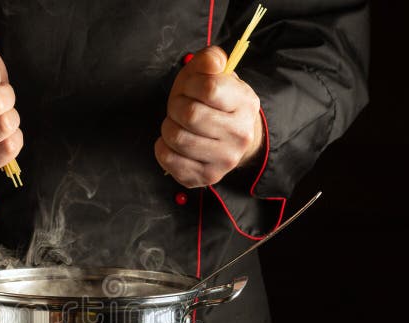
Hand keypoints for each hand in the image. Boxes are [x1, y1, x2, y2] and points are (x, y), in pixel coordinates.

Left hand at [155, 46, 263, 187]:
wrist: (232, 138)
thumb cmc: (216, 102)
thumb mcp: (215, 73)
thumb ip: (211, 59)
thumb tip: (212, 63)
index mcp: (245, 103)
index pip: (209, 88)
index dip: (191, 84)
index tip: (190, 88)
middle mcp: (239, 134)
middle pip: (190, 114)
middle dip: (176, 106)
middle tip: (179, 107)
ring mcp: (224, 160)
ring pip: (177, 138)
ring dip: (168, 127)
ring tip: (176, 125)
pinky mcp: (206, 177)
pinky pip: (168, 159)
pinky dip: (162, 148)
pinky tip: (172, 143)